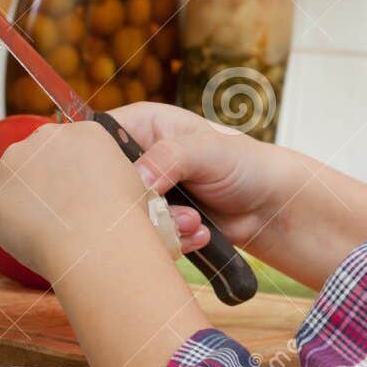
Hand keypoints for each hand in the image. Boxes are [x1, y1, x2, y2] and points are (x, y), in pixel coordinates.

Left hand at [0, 120, 150, 282]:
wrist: (97, 243)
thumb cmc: (119, 218)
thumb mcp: (126, 179)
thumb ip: (101, 170)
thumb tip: (90, 184)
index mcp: (83, 130)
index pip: (67, 145)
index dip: (69, 171)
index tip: (74, 191)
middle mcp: (45, 137)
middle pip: (37, 156)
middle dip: (43, 181)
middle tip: (61, 212)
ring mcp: (15, 163)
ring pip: (14, 181)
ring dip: (25, 199)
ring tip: (50, 227)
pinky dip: (11, 224)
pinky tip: (35, 236)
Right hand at [111, 102, 289, 257]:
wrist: (269, 205)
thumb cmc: (243, 163)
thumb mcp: (207, 150)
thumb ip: (169, 157)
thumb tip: (138, 180)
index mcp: (142, 125)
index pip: (97, 138)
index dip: (97, 162)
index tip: (119, 183)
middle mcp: (138, 158)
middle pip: (105, 185)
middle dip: (138, 203)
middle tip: (164, 207)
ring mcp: (145, 193)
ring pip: (125, 217)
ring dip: (161, 225)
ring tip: (194, 220)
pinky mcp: (155, 224)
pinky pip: (145, 238)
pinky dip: (172, 240)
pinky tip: (199, 231)